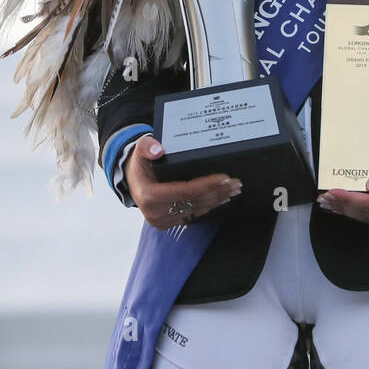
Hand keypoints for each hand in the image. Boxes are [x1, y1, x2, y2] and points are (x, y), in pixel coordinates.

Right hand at [124, 134, 241, 229]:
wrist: (133, 179)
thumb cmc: (140, 164)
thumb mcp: (140, 150)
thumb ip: (146, 146)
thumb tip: (157, 149)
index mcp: (149, 195)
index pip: (185, 191)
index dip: (206, 185)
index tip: (224, 178)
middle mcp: (156, 212)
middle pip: (194, 202)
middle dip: (217, 192)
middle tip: (236, 183)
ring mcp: (162, 220)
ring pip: (197, 210)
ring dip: (217, 200)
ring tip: (233, 190)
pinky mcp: (169, 223)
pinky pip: (194, 215)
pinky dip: (209, 206)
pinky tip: (222, 199)